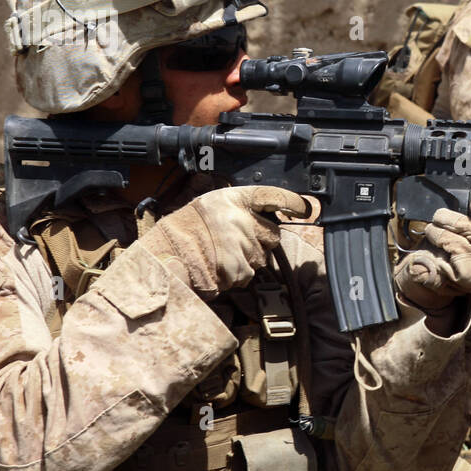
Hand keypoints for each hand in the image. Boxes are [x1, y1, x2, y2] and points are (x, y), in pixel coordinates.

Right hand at [138, 186, 309, 297]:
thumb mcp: (213, 206)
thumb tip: (271, 214)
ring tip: (222, 254)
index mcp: (234, 199)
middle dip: (262, 240)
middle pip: (273, 234)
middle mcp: (240, 219)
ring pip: (262, 257)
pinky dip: (237, 274)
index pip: (271, 195)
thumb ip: (242, 208)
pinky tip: (219, 266)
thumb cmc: (187, 230)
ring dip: (248, 259)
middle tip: (238, 240)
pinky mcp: (239, 267)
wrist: (165, 255)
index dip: (292, 202)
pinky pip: (249, 273)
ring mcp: (240, 244)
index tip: (305, 208)